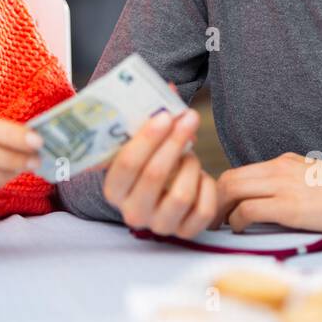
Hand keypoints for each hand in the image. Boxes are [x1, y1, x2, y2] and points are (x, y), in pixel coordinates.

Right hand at [101, 108, 216, 238]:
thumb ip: (150, 116)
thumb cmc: (150, 161)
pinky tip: (201, 175)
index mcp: (113, 189)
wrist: (166, 191)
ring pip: (181, 195)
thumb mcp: (142, 143)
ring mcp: (160, 225)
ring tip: (191, 152)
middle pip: (154, 176)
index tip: (165, 115)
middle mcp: (132, 212)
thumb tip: (168, 88)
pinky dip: (207, 187)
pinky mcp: (186, 233)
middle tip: (189, 117)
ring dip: (190, 165)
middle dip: (174, 142)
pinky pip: (204, 211)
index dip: (147, 139)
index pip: (126, 165)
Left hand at [213, 152, 321, 233]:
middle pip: (229, 178)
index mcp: (283, 162)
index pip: (239, 171)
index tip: (219, 208)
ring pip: (232, 190)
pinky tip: (239, 230)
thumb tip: (267, 197)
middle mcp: (278, 169)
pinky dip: (237, 221)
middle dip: (214, 200)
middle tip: (212, 220)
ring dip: (220, 210)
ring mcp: (282, 185)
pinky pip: (248, 210)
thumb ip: (288, 181)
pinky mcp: (288, 206)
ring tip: (220, 226)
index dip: (223, 191)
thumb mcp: (311, 177)